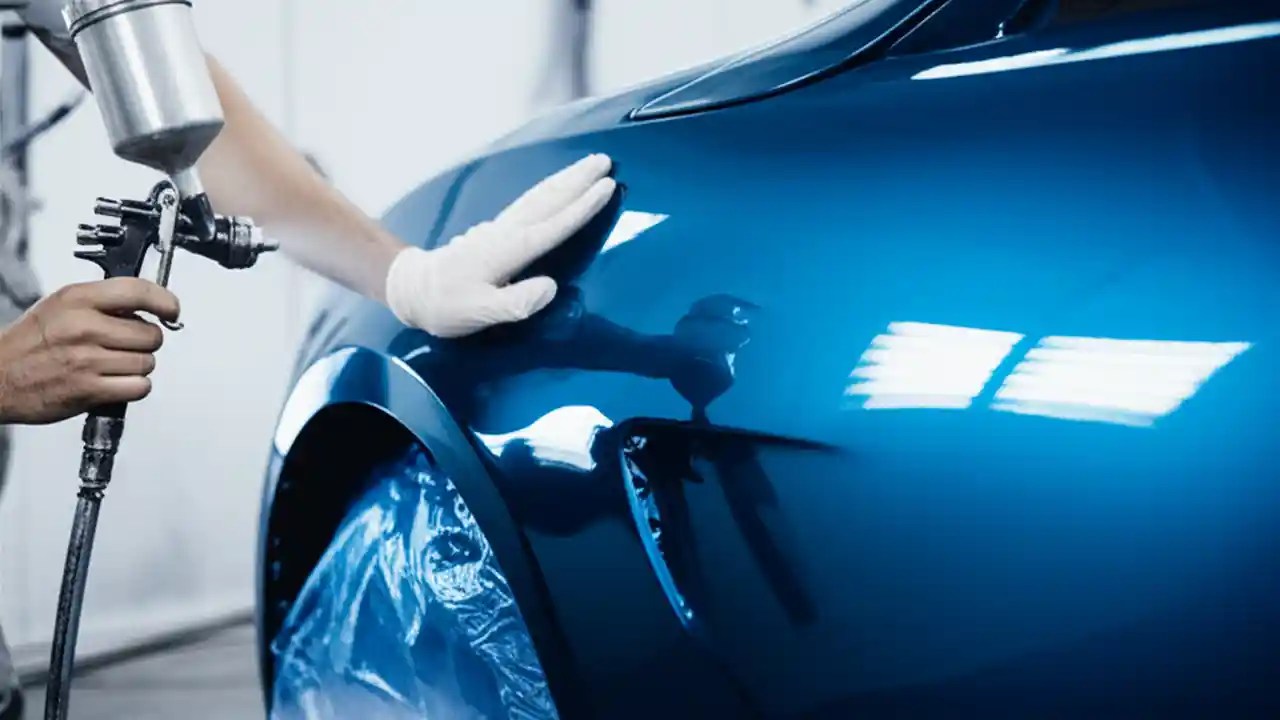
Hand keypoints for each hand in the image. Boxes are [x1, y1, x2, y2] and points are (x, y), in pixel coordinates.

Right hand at [0, 278, 179, 424]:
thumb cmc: (28, 343)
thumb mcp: (61, 306)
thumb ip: (102, 302)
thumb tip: (146, 306)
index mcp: (77, 300)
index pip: (137, 291)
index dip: (164, 301)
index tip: (171, 310)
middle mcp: (84, 327)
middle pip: (151, 334)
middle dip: (145, 342)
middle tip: (126, 345)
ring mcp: (87, 360)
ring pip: (148, 362)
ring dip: (138, 366)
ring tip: (113, 364)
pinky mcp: (90, 390)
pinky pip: (139, 387)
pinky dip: (133, 387)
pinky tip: (114, 382)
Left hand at [385, 153, 615, 337]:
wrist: (411, 290)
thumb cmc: (446, 306)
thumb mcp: (479, 313)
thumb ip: (516, 303)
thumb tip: (550, 287)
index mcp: (509, 251)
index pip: (554, 226)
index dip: (583, 207)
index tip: (607, 187)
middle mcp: (506, 233)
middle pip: (549, 200)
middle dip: (578, 179)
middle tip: (605, 159)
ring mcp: (500, 229)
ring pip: (539, 197)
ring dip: (565, 179)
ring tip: (588, 165)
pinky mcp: (495, 232)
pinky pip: (529, 204)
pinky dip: (548, 191)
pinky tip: (555, 188)